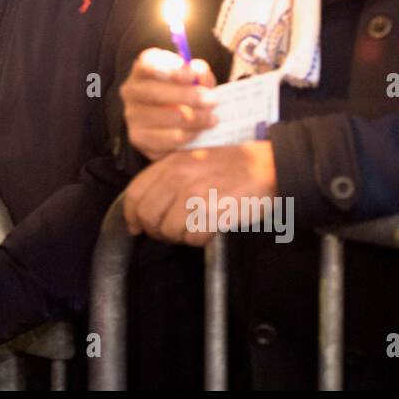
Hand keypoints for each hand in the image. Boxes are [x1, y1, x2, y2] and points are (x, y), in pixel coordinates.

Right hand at [120, 48, 219, 160]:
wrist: (171, 123)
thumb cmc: (183, 93)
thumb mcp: (193, 79)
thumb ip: (199, 74)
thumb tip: (201, 73)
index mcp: (142, 70)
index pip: (147, 64)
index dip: (169, 69)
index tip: (192, 76)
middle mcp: (132, 90)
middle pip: (153, 92)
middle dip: (186, 96)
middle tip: (212, 100)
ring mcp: (132, 115)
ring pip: (163, 117)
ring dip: (193, 119)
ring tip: (212, 119)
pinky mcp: (138, 138)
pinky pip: (166, 139)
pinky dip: (187, 136)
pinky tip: (200, 132)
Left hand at [122, 141, 278, 244]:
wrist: (267, 166)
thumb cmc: (231, 165)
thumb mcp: (192, 159)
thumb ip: (167, 177)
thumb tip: (143, 208)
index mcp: (171, 163)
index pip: (134, 193)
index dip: (131, 215)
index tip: (135, 226)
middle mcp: (179, 177)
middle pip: (147, 215)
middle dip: (154, 230)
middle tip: (168, 232)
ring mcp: (195, 195)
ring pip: (168, 230)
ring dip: (179, 236)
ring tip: (193, 228)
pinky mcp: (213, 212)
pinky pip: (193, 238)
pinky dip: (199, 239)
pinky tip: (209, 228)